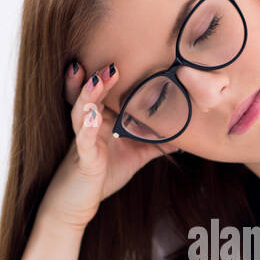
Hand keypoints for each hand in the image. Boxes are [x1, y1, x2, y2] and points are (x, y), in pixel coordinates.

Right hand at [41, 60, 177, 229]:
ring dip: (89, 94)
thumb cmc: (101, 175)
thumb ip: (155, 144)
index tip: (126, 55)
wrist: (76, 204)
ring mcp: (84, 140)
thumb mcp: (134, 156)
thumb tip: (183, 137)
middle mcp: (89, 124)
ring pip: (81, 111)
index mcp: (100, 119)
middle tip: (112, 62)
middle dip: (97, 76)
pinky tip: (92, 117)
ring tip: (97, 79)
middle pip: (89, 93)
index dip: (110, 75)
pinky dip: (87, 128)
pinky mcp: (82, 159)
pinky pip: (83, 141)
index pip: (104, 91)